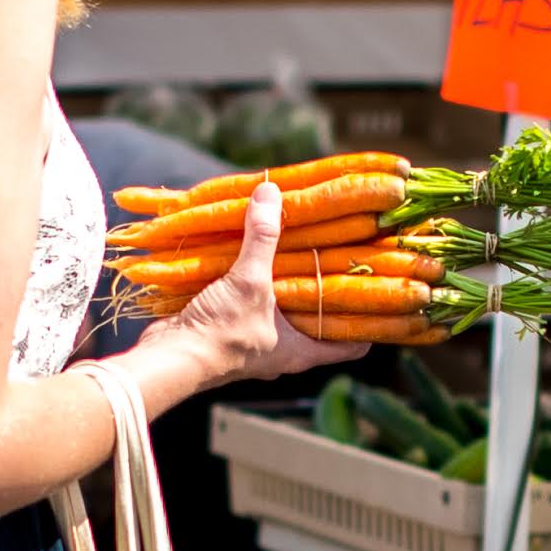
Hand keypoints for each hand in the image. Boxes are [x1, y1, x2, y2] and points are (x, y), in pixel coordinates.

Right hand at [145, 184, 351, 395]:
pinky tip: (254, 259)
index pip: (355, 343)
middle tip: (341, 255)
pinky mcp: (230, 333)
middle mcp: (286, 351)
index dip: (371, 322)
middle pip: (320, 322)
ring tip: (300, 249)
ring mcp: (257, 344)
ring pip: (285, 312)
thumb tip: (271, 191)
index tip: (381, 290)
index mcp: (304, 351)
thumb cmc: (220, 333)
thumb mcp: (249, 280)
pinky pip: (253, 307)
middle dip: (326, 291)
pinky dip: (257, 286)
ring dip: (289, 285)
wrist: (169, 359)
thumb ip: (262, 236)